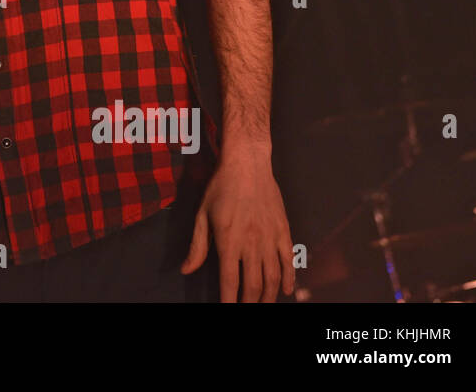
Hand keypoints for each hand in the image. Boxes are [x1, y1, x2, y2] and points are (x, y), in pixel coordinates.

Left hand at [181, 152, 294, 301]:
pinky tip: (286, 290)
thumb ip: (197, 246)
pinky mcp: (284, 231)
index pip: (230, 281)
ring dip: (268, 296)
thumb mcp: (201, 215)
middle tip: (245, 311)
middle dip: (249, 303)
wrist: (247, 165)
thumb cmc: (220, 188)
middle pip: (253, 285)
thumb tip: (186, 270)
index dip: (229, 301)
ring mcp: (270, 238)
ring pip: (272, 277)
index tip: (227, 310)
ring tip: (263, 305)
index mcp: (228, 241)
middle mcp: (251, 243)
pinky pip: (289, 261)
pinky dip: (289, 278)